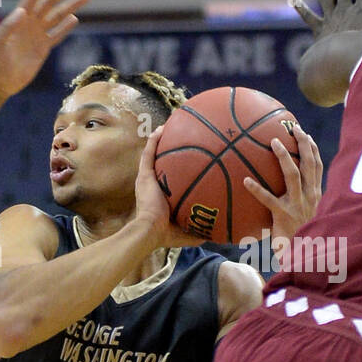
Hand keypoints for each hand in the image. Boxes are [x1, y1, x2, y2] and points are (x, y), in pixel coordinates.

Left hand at [0, 0, 90, 98]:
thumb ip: (8, 27)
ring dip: (72, 6)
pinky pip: (56, 35)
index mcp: (18, 18)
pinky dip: (65, 27)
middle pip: (50, 1)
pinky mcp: (43, 48)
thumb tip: (22, 11)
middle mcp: (30, 23)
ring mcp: (37, 35)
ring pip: (58, 16)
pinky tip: (75, 19)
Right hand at [133, 126, 204, 250]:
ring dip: (158, 141)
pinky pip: (148, 155)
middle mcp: (152, 186)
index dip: (176, 169)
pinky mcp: (143, 177)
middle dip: (166, 151)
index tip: (187, 160)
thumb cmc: (166, 234)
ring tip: (166, 127)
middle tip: (177, 138)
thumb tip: (219, 233)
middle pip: (159, 163)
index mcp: (160, 196)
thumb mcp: (188, 232)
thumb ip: (202, 230)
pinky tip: (160, 130)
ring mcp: (146, 180)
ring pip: (151, 155)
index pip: (168, 179)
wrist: (150, 231)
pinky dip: (153, 142)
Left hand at [243, 122, 322, 252]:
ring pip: (293, 175)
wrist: (305, 256)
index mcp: (316, 194)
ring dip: (284, 156)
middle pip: (310, 163)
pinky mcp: (283, 215)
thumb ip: (301, 202)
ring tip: (274, 142)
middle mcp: (310, 196)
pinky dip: (257, 189)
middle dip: (303, 143)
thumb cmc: (302, 236)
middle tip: (293, 128)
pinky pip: (268, 199)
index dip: (313, 148)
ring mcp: (297, 204)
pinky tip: (245, 180)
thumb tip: (287, 191)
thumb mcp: (307, 216)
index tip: (306, 134)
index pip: (318, 166)